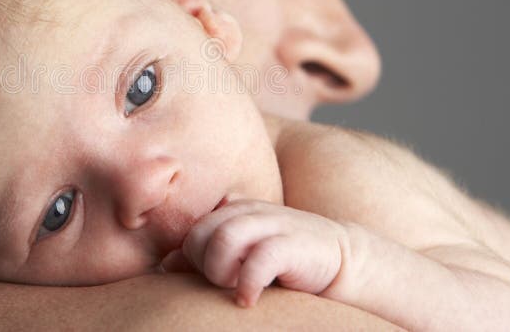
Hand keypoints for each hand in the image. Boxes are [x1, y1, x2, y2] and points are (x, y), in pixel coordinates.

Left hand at [181, 199, 348, 307]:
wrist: (342, 260)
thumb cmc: (284, 261)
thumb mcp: (242, 255)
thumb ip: (207, 255)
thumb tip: (166, 263)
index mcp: (234, 210)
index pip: (193, 232)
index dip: (193, 260)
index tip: (209, 279)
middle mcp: (250, 211)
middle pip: (202, 232)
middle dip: (203, 265)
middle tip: (221, 284)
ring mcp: (273, 224)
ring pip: (224, 238)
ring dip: (220, 270)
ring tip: (233, 287)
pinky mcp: (294, 244)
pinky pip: (260, 258)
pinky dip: (248, 282)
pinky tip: (248, 299)